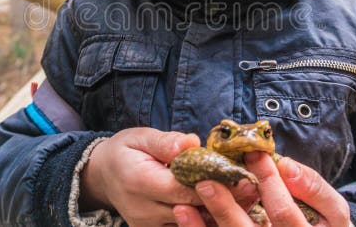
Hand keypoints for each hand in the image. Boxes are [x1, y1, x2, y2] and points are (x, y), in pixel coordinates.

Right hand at [80, 128, 254, 225]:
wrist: (102, 176)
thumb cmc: (125, 151)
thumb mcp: (140, 137)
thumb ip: (166, 142)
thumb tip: (191, 143)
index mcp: (139, 182)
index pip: (181, 188)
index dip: (211, 183)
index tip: (239, 174)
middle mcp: (144, 210)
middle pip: (191, 209)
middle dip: (223, 199)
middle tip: (252, 187)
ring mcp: (148, 225)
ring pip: (191, 223)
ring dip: (219, 212)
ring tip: (248, 197)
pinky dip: (206, 219)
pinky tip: (227, 209)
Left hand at [173, 152, 349, 226]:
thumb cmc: (325, 225)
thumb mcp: (333, 210)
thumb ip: (313, 187)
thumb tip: (285, 165)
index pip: (284, 213)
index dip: (270, 184)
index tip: (254, 154)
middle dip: (227, 207)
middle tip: (208, 181)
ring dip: (208, 220)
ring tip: (190, 195)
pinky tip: (183, 212)